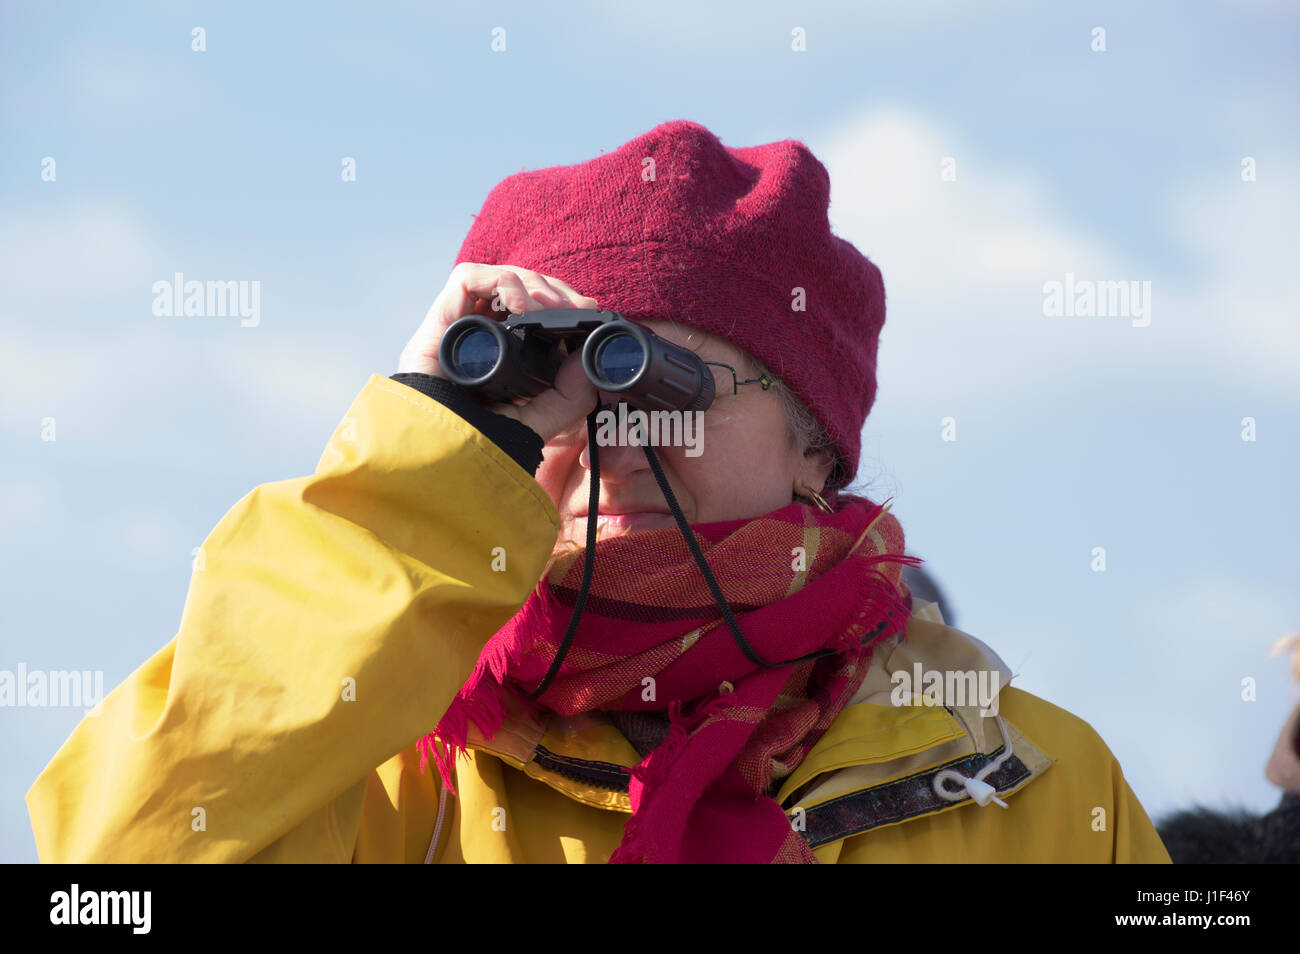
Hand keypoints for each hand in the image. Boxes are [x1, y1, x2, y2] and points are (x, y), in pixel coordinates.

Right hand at [399, 262, 601, 443]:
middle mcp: (477, 335)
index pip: (530, 310)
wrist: (440, 459)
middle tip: (578, 306)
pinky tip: (522, 306)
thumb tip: (588, 359)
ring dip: (532, 283)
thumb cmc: (482, 445)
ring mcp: (457, 326)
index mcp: (500, 354)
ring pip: (496, 278)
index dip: (559, 303)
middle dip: (553, 289)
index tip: (587, 311)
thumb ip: (569, 396)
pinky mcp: (438, 321)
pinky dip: (501, 282)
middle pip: (517, 289)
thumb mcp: (539, 421)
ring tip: (553, 307)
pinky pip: (468, 279)